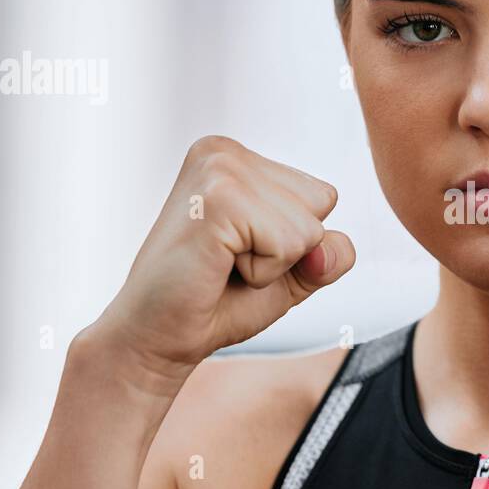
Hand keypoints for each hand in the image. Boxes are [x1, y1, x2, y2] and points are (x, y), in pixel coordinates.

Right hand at [84, 135, 354, 389]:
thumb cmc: (216, 302)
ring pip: (309, 227)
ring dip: (273, 264)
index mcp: (237, 158)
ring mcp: (219, 168)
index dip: (295, 242)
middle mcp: (225, 151)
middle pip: (322, 204)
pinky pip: (289, 244)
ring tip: (221, 265)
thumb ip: (328, 255)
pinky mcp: (218, 198)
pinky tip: (216, 267)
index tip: (239, 253)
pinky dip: (262, 273)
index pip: (322, 196)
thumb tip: (331, 247)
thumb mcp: (291, 274)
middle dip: (287, 251)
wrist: (156, 338)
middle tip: (228, 263)